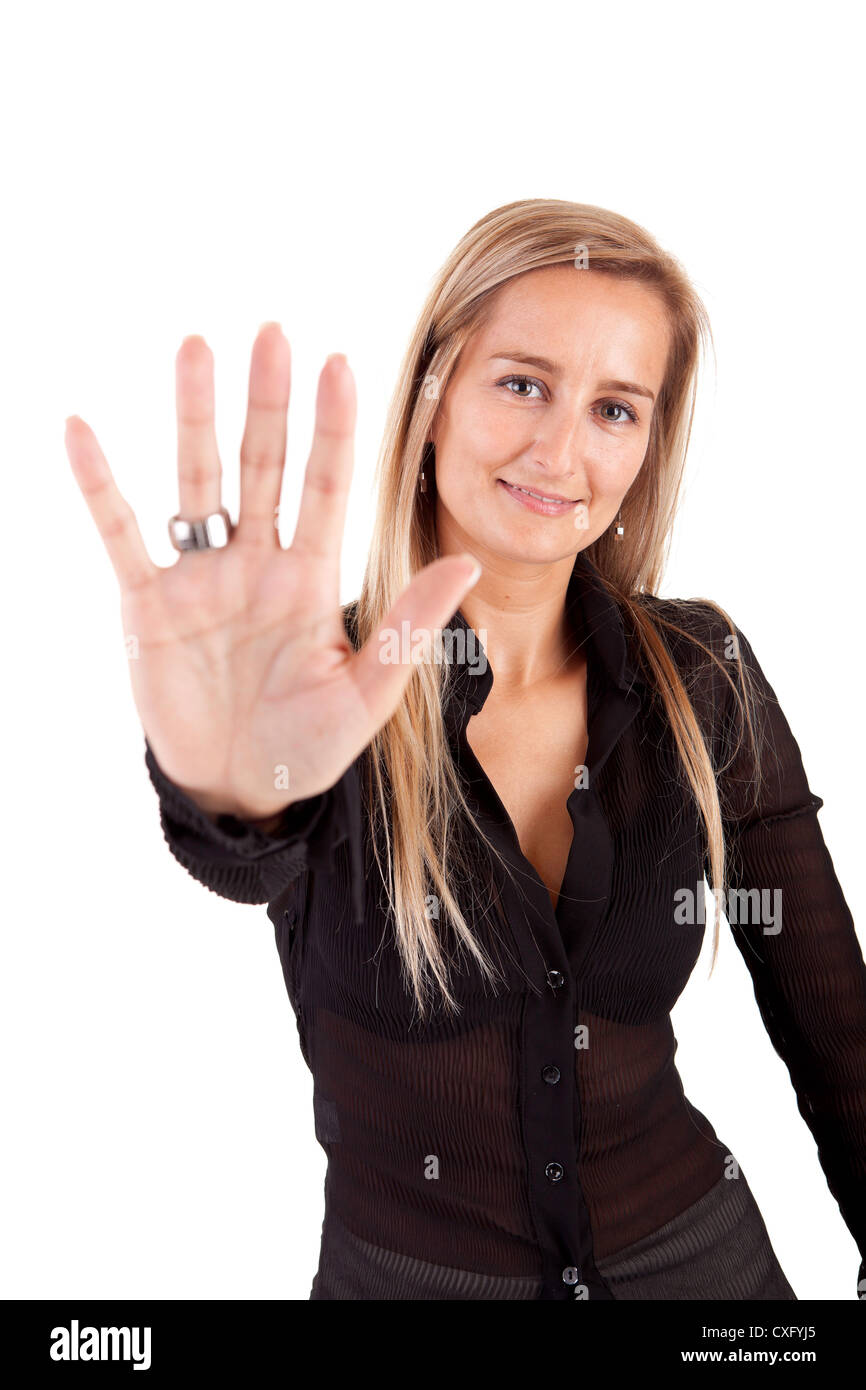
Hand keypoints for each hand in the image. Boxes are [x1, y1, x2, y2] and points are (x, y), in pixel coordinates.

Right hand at [65, 325, 480, 819]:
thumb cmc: (310, 746)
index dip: (332, 428)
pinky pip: (121, 534)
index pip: (327, 487)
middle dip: (268, 402)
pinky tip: (81, 431)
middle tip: (271, 333)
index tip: (338, 365)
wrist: (242, 792)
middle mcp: (257, 564)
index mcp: (313, 579)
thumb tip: (466, 562)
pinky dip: (100, 485)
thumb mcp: (367, 693)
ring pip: (197, 481)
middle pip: (263, 466)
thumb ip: (408, 627)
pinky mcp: (149, 605)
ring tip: (194, 348)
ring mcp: (201, 579)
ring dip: (195, 418)